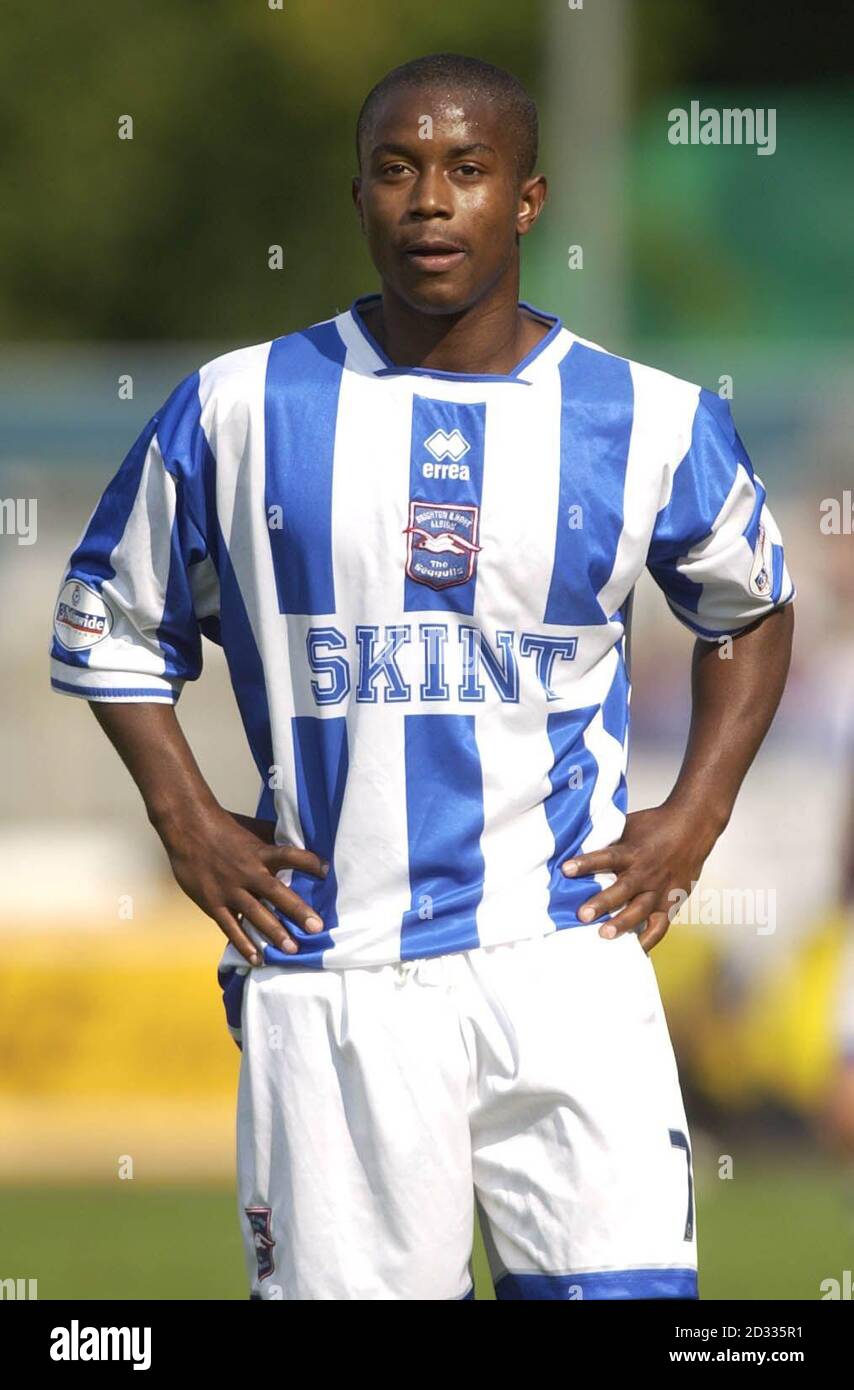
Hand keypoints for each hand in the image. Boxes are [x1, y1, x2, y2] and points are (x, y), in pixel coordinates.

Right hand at [159, 803, 328, 964]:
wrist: (188, 829)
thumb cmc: (226, 827)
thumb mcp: (254, 829)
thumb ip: (275, 838)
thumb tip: (302, 838)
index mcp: (261, 852)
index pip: (290, 855)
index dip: (309, 862)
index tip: (326, 870)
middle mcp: (248, 872)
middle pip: (277, 893)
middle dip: (298, 911)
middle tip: (317, 928)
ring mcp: (230, 890)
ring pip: (256, 914)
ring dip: (275, 933)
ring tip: (292, 949)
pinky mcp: (213, 903)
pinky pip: (231, 927)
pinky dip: (244, 944)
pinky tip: (257, 959)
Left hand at [560, 804, 718, 951]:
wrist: (694, 827)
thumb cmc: (656, 825)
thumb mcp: (630, 827)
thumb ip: (610, 842)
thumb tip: (578, 848)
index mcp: (633, 851)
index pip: (606, 857)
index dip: (586, 863)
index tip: (565, 869)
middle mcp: (646, 872)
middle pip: (623, 889)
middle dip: (602, 903)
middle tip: (582, 915)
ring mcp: (660, 889)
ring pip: (640, 909)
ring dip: (622, 923)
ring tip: (604, 935)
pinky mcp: (672, 902)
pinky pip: (660, 925)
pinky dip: (648, 940)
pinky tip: (634, 952)